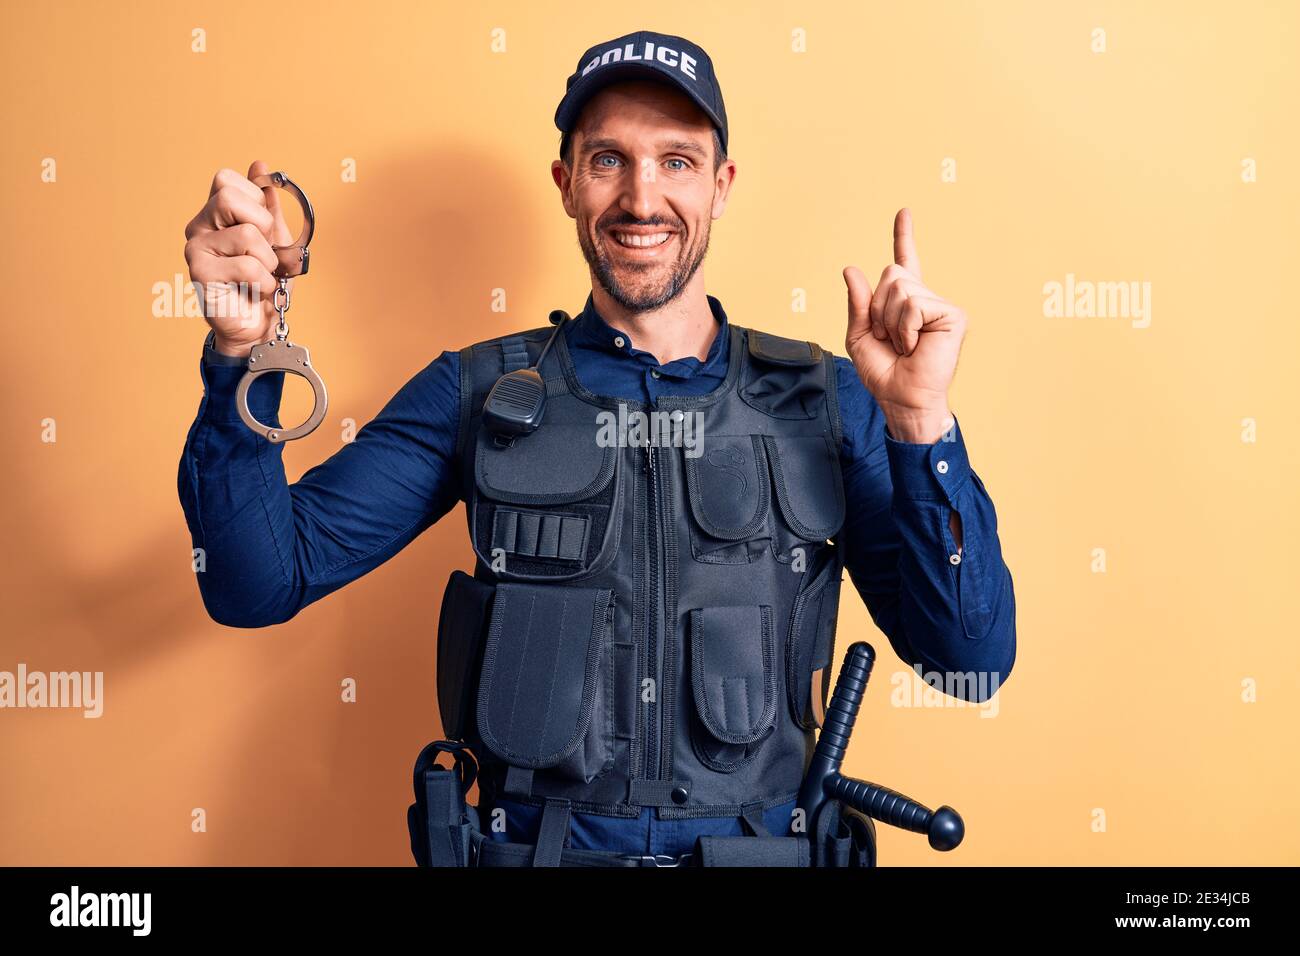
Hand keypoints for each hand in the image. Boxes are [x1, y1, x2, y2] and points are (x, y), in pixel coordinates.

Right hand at [183, 159, 293, 356]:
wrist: (258, 325)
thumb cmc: (263, 282)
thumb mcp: (275, 238)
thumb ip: (267, 204)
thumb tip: (259, 165)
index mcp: (214, 213)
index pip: (226, 179)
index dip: (254, 199)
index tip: (263, 226)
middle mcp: (199, 226)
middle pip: (229, 196)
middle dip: (262, 225)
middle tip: (264, 251)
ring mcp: (195, 249)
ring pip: (247, 234)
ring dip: (268, 260)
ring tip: (260, 275)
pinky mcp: (200, 274)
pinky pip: (248, 266)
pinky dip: (264, 281)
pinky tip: (254, 290)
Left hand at [843, 208, 966, 442]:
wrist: (901, 399)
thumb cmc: (884, 372)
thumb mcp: (859, 335)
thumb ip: (857, 304)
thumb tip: (851, 269)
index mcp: (904, 302)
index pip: (904, 261)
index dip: (903, 236)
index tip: (904, 212)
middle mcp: (925, 298)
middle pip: (891, 273)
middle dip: (877, 308)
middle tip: (889, 338)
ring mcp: (940, 305)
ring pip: (899, 288)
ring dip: (890, 322)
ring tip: (903, 344)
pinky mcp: (952, 315)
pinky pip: (913, 305)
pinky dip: (904, 328)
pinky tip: (914, 345)